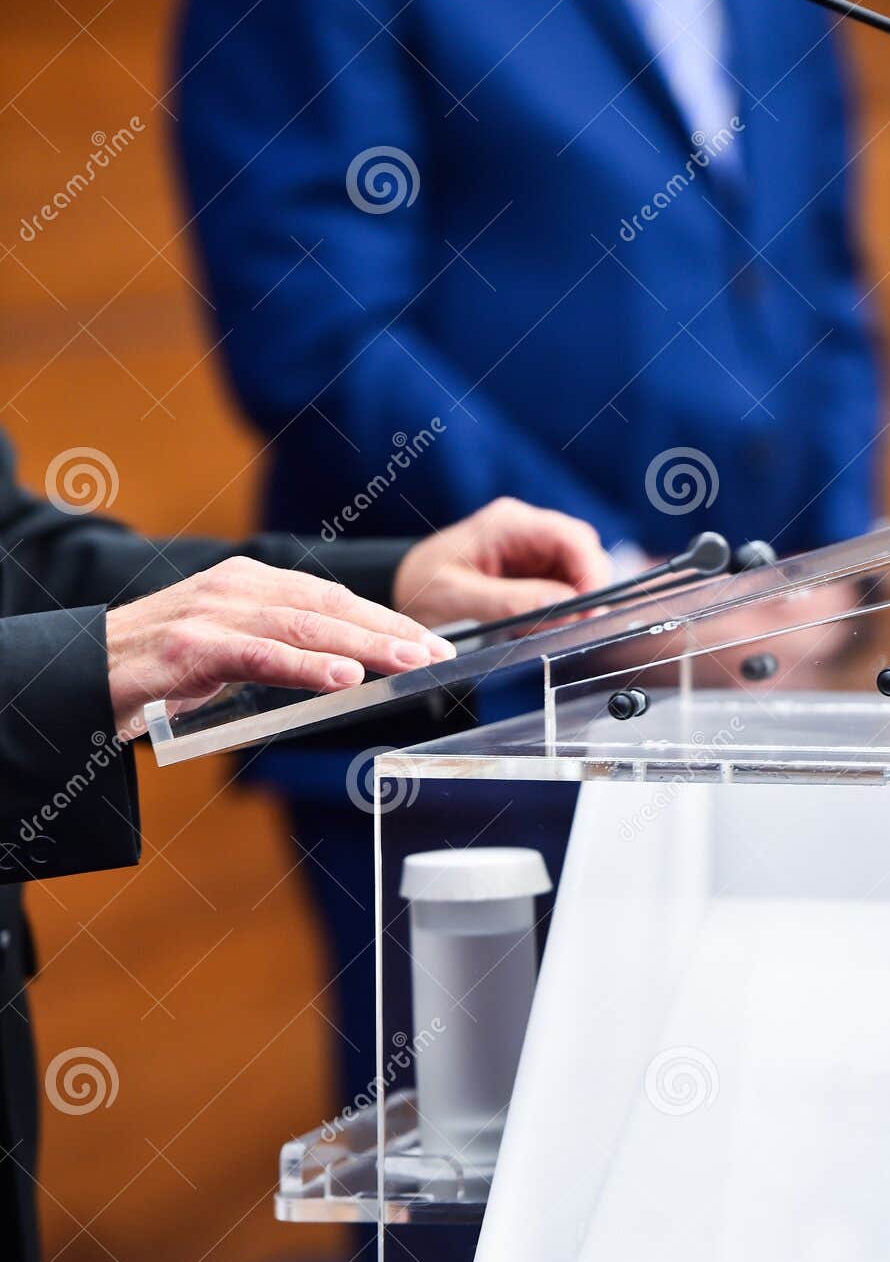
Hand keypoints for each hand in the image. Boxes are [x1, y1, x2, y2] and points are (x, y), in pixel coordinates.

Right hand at [106, 557, 454, 737]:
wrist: (79, 676)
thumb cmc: (157, 670)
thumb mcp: (228, 653)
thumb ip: (279, 653)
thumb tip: (346, 674)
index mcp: (250, 583)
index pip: (333, 598)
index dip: (385, 619)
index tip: (432, 643)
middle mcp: (236, 587)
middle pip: (330, 606)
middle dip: (390, 630)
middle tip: (439, 654)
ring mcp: (212, 613)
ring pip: (305, 625)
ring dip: (364, 645)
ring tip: (409, 663)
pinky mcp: (190, 648)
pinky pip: (260, 656)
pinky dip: (307, 666)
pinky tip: (344, 677)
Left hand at [392, 497, 611, 627]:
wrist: (401, 587)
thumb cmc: (420, 586)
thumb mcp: (458, 598)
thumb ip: (510, 602)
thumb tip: (566, 606)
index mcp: (508, 523)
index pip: (571, 537)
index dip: (591, 573)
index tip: (592, 611)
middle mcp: (526, 529)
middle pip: (582, 552)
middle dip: (587, 591)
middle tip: (577, 628)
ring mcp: (530, 548)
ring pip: (577, 571)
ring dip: (574, 602)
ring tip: (551, 629)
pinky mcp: (531, 569)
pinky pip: (562, 585)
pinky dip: (561, 609)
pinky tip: (542, 625)